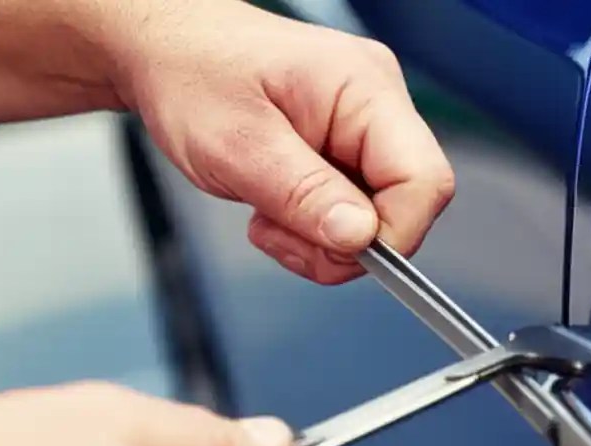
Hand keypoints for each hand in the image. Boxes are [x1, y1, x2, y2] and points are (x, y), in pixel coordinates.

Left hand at [109, 0, 455, 283]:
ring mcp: (365, 126)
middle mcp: (378, 104)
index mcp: (366, 89)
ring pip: (377, 218)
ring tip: (267, 214)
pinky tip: (276, 203)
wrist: (166, 53)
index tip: (331, 248)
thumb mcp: (236, 145)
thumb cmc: (191, 75)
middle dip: (343, 241)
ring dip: (321, 238)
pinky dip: (315, 226)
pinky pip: (353, 209)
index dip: (391, 234)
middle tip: (279, 232)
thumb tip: (360, 239)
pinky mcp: (347, 147)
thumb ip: (303, 194)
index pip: (425, 181)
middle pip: (406, 206)